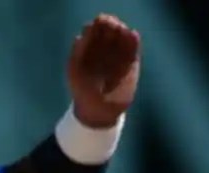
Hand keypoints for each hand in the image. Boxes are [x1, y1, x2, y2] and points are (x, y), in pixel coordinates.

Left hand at [67, 13, 140, 127]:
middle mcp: (102, 49)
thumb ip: (77, 55)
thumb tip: (78, 37)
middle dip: (112, 26)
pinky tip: (132, 37)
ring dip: (123, 31)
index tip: (100, 26)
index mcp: (87, 48)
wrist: (99, 111)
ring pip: (123, 35)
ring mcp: (117, 54)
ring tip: (122, 32)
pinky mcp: (130, 61)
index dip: (97, 25)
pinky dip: (133, 39)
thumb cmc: (82, 91)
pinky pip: (133, 46)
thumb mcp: (75, 73)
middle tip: (113, 28)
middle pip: (109, 28)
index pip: (94, 28)